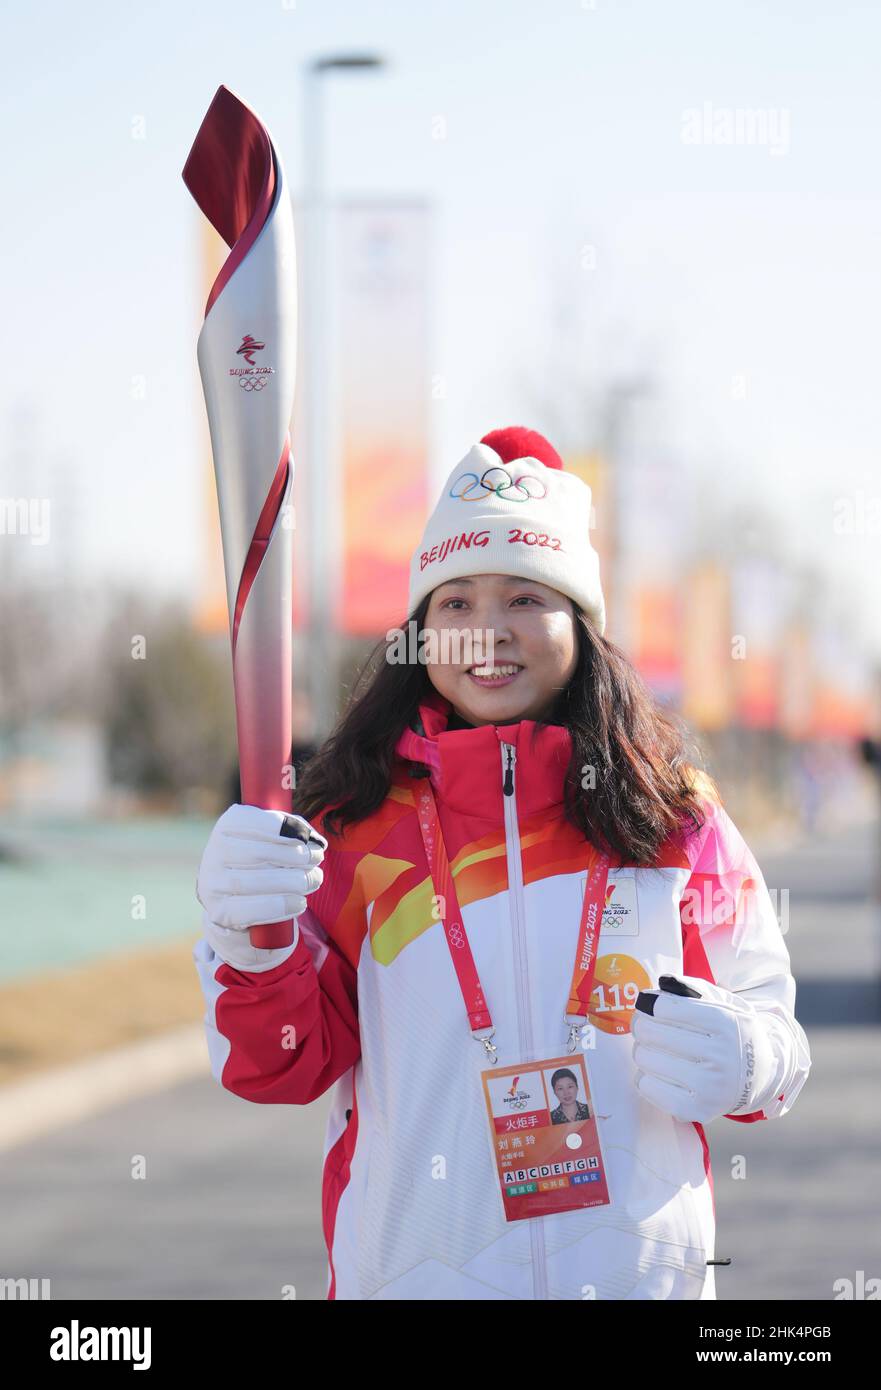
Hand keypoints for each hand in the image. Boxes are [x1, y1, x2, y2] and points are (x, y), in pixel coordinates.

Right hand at [196, 804, 326, 967]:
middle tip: (317, 859)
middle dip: (296, 856)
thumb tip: (315, 841)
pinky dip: (280, 906)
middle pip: (258, 854)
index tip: (305, 837)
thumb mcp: (271, 841)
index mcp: (226, 828)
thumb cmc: (262, 866)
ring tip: (314, 879)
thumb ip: (291, 832)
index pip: (249, 821)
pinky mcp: (219, 913)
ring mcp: (213, 885)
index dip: (281, 826)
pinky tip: (299, 902)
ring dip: (293, 881)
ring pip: (254, 882)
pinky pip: (250, 910)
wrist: (237, 906)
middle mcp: (213, 854)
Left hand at [630, 974, 780, 1123]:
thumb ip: (692, 988)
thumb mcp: (723, 1003)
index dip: (649, 1002)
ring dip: (642, 1049)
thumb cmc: (731, 1033)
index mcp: (726, 1023)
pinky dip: (644, 1075)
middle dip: (641, 1023)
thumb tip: (662, 983)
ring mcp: (709, 1087)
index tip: (647, 1002)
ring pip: (645, 1058)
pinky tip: (658, 1070)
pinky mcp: (696, 1110)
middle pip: (650, 1032)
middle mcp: (720, 1056)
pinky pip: (646, 1086)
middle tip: (644, 1023)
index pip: (666, 1008)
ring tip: (654, 1047)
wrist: (759, 1075)